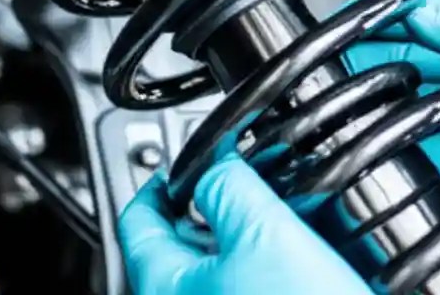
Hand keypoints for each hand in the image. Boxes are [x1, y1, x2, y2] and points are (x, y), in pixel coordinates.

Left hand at [118, 156, 369, 294]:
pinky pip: (249, 291)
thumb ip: (226, 186)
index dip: (162, 178)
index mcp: (163, 287)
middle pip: (177, 245)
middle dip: (208, 205)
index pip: (138, 218)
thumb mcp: (261, 233)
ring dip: (243, 236)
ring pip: (218, 271)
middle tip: (238, 176)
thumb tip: (212, 163)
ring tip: (276, 213)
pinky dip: (267, 267)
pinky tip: (301, 260)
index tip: (183, 157)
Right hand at [344, 0, 439, 286]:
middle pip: (414, 58)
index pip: (433, 15)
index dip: (391, 16)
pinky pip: (424, 150)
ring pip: (412, 103)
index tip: (353, 17)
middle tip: (339, 61)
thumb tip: (420, 10)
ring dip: (385, 101)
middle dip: (376, 57)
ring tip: (357, 97)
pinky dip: (400, 143)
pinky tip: (386, 135)